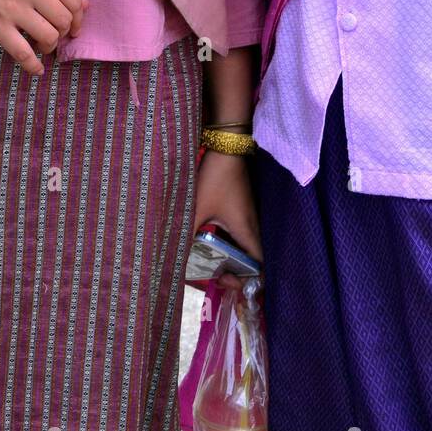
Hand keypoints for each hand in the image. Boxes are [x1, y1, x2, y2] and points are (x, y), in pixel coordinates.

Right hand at [0, 0, 88, 77]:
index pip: (73, 0)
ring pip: (48, 38)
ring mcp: (14, 8)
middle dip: (63, 34)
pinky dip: (33, 66)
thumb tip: (84, 5)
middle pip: (63, 21)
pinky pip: (23, 53)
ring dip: (49, 47)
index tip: (73, 27)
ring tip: (41, 46)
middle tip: (55, 36)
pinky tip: (36, 70)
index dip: (77, 19)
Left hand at [192, 150, 262, 291]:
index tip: (225, 279)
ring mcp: (251, 218)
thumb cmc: (214, 179)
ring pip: (247, 249)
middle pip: (254, 263)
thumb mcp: (195, 210)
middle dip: (238, 274)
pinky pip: (241, 236)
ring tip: (212, 265)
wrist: (226, 148)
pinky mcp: (244, 210)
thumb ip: (185, 237)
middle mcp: (254, 227)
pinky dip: (230, 246)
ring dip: (233, 260)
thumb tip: (171, 260)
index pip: (260, 269)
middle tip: (217, 277)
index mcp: (247, 232)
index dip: (247, 282)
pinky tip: (211, 243)